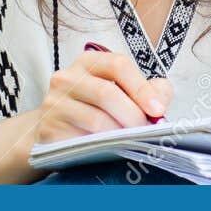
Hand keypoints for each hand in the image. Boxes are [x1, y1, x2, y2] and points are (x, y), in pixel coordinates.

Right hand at [32, 50, 172, 142]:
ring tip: (131, 141)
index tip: (157, 109)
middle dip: (133, 115)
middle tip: (146, 131)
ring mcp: (54, 103)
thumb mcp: (121, 90)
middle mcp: (67, 77)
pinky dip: (100, 146)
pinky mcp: (49, 128)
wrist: (55, 127)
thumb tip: (161, 99)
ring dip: (119, 133)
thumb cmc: (95, 106)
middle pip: (107, 93)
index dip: (141, 88)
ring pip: (95, 119)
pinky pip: (81, 139)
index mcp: (89, 62)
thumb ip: (148, 89)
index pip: (118, 65)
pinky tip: (110, 148)